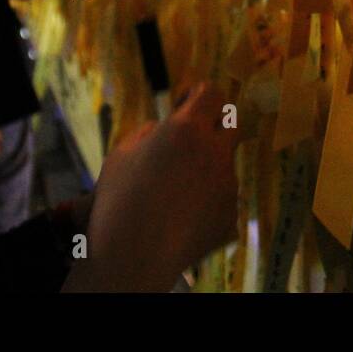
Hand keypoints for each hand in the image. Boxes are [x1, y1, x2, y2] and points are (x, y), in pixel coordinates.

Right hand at [62, 84, 238, 291]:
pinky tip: (180, 221)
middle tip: (190, 141)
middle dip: (215, 127)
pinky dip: (206, 206)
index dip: (198, 94)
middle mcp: (215, 153)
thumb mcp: (122, 154)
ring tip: (173, 195)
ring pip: (224, 167)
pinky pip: (222, 203)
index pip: (211, 94)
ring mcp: (228, 187)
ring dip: (206, 171)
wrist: (134, 257)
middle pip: (233, 124)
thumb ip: (149, 133)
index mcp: (188, 130)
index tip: (185, 102)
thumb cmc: (119, 201)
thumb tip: (163, 130)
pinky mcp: (231, 217)